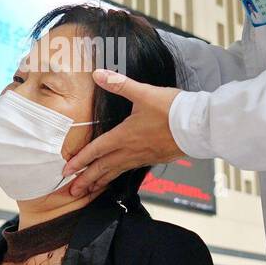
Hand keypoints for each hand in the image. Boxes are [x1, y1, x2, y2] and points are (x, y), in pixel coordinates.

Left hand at [63, 69, 182, 198]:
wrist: (199, 125)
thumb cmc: (173, 110)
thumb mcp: (144, 92)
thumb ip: (119, 84)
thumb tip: (98, 74)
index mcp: (124, 136)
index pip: (96, 151)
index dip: (80, 161)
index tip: (66, 171)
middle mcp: (131, 150)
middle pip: (103, 168)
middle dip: (85, 180)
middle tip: (71, 191)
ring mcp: (142, 157)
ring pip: (116, 172)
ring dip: (100, 182)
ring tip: (88, 191)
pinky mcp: (153, 159)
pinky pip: (129, 170)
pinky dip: (117, 176)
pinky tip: (115, 176)